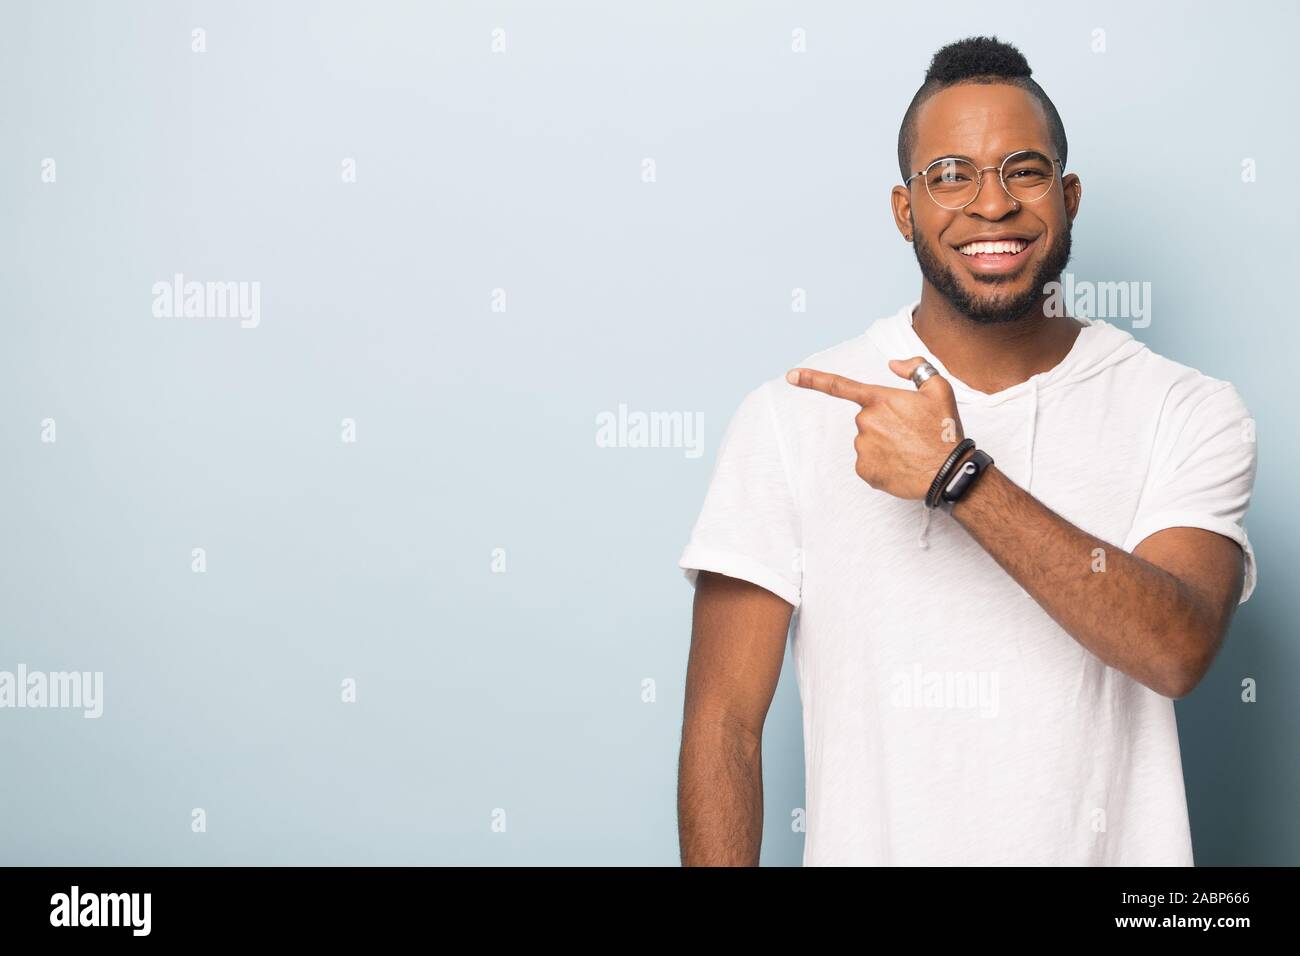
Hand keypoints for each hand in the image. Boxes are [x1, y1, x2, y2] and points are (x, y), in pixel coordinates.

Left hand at [785, 357, 964, 499]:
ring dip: (884, 444)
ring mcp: (862, 447)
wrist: (947, 471)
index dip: (812, 379)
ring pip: (867, 442)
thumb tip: (892, 364)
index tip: (791, 375)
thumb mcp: (939, 389)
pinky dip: (882, 463)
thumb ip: (915, 368)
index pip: (840, 386)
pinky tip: (901, 464)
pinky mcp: (864, 470)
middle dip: (884, 424)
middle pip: (867, 419)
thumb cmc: (944, 430)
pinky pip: (868, 463)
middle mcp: (866, 422)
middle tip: (909, 432)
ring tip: (908, 450)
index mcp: (879, 399)